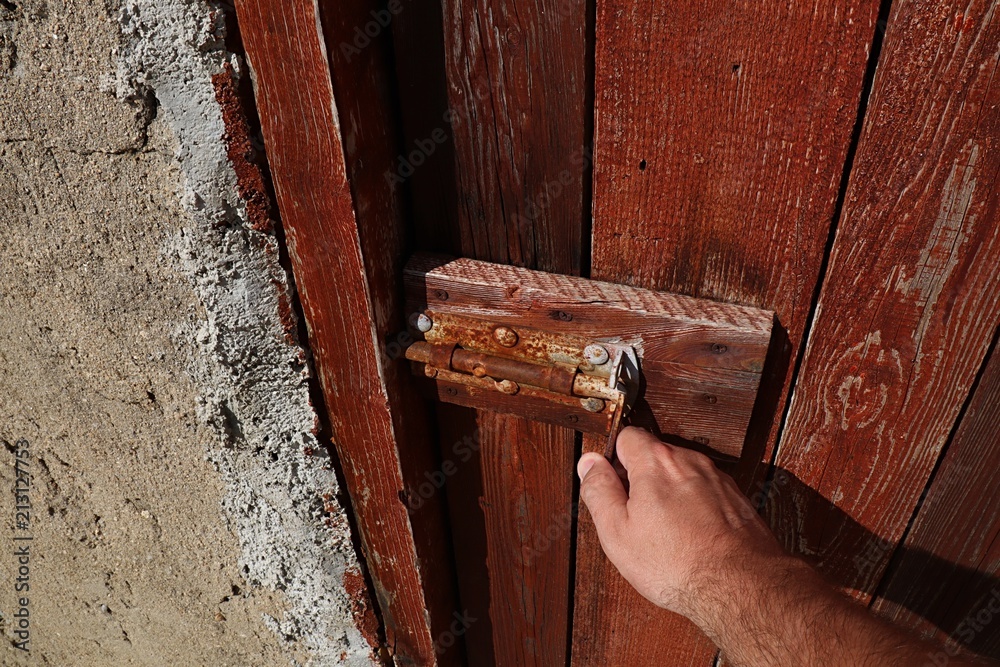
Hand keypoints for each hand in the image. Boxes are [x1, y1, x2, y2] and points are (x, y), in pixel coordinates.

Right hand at [577, 427, 786, 624]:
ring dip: (670, 495)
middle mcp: (690, 461)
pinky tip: (690, 539)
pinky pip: (704, 493)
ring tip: (666, 535)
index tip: (613, 488)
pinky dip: (694, 508)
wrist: (740, 587)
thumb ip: (599, 490)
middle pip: (655, 456)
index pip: (627, 436)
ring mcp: (717, 478)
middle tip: (636, 520)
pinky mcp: (736, 498)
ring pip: (681, 476)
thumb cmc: (678, 564)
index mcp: (657, 461)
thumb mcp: (617, 532)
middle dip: (642, 480)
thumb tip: (589, 464)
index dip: (614, 461)